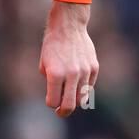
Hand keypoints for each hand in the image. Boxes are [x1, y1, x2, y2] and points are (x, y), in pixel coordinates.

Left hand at [39, 1, 98, 116]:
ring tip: (69, 97)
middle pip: (69, 105)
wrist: (68, 26)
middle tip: (60, 112)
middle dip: (63, 112)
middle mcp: (71, 75)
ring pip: (81, 98)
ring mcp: (85, 72)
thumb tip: (59, 97)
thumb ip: (50, 83)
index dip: (51, 103)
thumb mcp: (44, 65)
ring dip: (74, 101)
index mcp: (55, 75)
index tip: (50, 100)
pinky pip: (89, 87)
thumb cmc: (52, 45)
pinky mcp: (94, 68)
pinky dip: (83, 89)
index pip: (53, 102)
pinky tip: (77, 83)